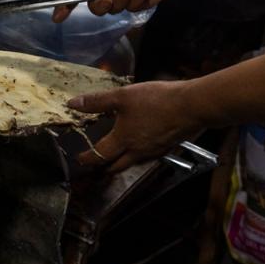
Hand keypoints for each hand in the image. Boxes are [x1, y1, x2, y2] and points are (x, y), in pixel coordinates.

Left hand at [70, 81, 203, 172]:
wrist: (192, 106)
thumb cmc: (156, 100)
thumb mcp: (122, 96)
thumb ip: (97, 102)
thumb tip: (73, 104)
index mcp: (123, 140)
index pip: (100, 156)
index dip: (87, 159)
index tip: (80, 159)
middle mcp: (138, 151)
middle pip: (117, 166)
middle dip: (104, 167)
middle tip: (95, 163)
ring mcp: (154, 151)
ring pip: (133, 163)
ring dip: (121, 162)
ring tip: (115, 156)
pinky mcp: (167, 147)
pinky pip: (148, 157)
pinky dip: (138, 155)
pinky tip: (140, 145)